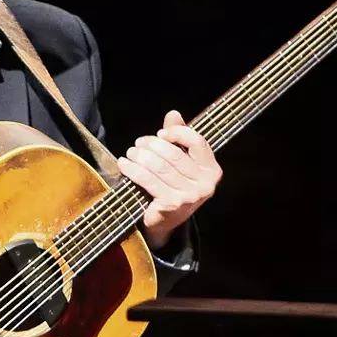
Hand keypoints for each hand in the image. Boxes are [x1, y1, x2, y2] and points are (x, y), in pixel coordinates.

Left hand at [116, 110, 221, 251]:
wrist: (165, 222)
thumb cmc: (174, 186)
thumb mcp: (181, 162)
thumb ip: (179, 138)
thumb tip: (173, 114)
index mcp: (211, 170)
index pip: (197, 142)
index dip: (177, 133)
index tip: (161, 133)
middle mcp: (205, 184)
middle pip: (174, 154)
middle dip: (152, 145)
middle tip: (138, 143)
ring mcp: (189, 196)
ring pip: (159, 166)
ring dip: (140, 156)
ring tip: (131, 153)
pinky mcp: (172, 204)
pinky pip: (148, 180)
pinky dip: (133, 170)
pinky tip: (125, 164)